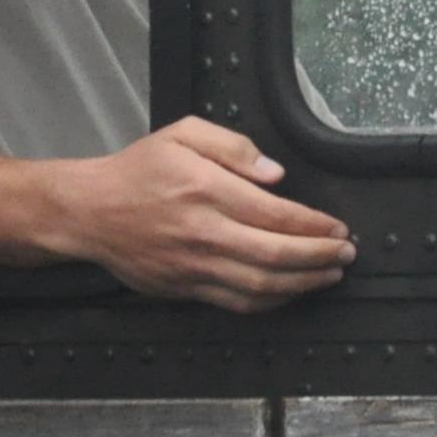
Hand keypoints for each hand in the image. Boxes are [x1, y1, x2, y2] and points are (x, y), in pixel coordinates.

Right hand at [43, 119, 355, 311]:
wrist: (90, 212)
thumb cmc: (138, 170)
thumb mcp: (182, 133)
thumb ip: (233, 146)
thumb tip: (274, 174)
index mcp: (206, 190)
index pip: (276, 215)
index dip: (315, 225)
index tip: (338, 228)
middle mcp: (203, 232)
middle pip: (276, 255)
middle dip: (320, 257)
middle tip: (346, 255)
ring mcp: (194, 266)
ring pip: (261, 286)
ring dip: (303, 284)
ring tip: (329, 275)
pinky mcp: (185, 289)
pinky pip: (237, 302)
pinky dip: (271, 302)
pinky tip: (291, 291)